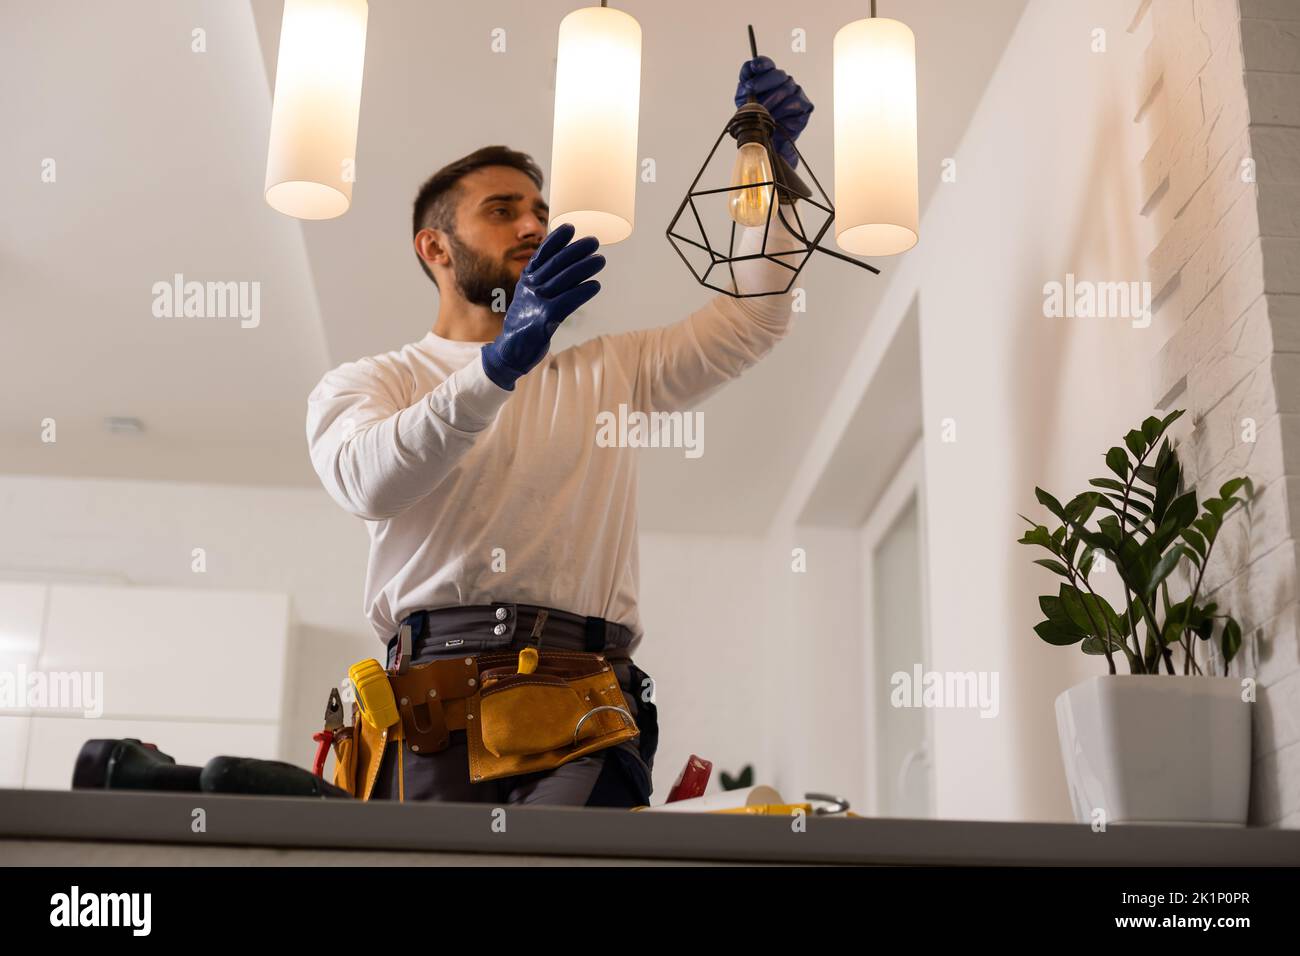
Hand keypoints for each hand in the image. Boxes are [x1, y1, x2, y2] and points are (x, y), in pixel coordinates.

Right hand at [480, 222, 604, 390]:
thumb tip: (566, 264)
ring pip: (565, 279)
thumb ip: (543, 281)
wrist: (511, 350)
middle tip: (594, 241)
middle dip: (577, 249)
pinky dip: (582, 292)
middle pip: (557, 263)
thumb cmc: (525, 321)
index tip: (570, 227)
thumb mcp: (529, 296)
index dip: (556, 240)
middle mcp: (531, 288)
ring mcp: (537, 302)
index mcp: (527, 280)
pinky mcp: (544, 319)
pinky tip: (595, 286)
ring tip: (600, 260)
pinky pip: (567, 301)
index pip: (542, 254)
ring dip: (585, 268)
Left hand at [734, 55, 813, 168]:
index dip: (761, 63)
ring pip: (784, 89)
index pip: (767, 64)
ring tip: (762, 111)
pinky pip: (793, 103)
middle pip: (776, 74)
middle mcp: (784, 81)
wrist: (767, 138)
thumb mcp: (745, 102)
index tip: (754, 67)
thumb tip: (747, 74)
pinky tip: (774, 118)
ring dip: (770, 101)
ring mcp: (795, 91)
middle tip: (751, 90)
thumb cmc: (757, 117)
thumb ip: (745, 87)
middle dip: (762, 82)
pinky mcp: (804, 104)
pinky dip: (781, 111)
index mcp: (769, 77)